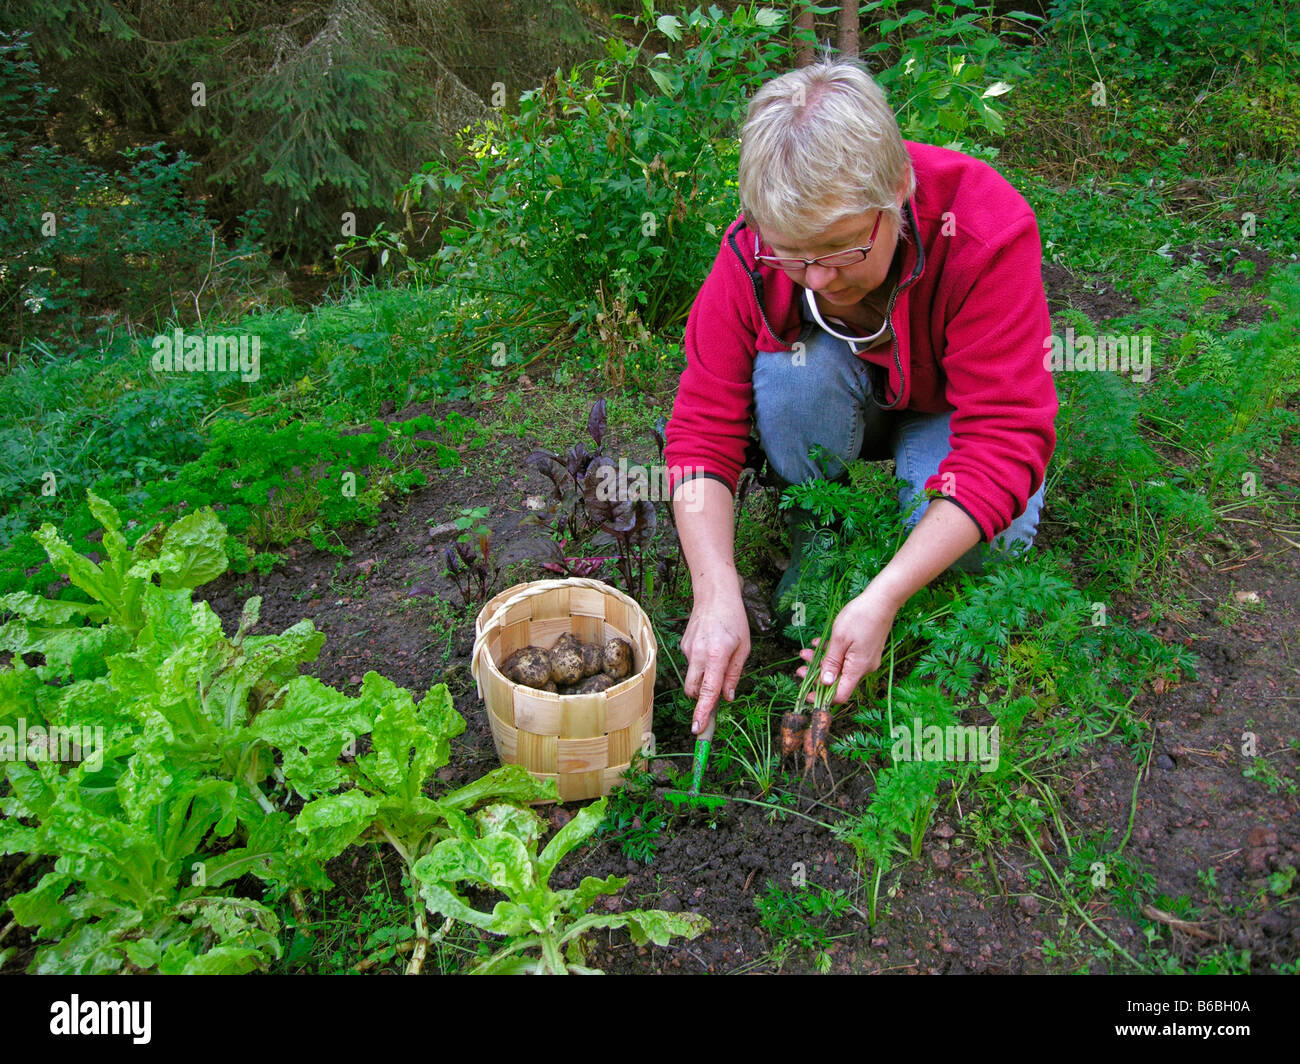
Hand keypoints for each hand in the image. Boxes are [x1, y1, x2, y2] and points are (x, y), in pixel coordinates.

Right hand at [681, 586, 749, 735]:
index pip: (707, 692)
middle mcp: (698, 655)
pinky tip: (711, 648)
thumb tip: (727, 699)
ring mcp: (687, 650)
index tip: (698, 729)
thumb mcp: (743, 648)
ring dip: (703, 681)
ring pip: (692, 678)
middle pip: (693, 690)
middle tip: (715, 699)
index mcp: (716, 656)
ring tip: (719, 661)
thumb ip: (734, 675)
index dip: (702, 712)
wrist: (714, 594)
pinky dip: (701, 665)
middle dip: (701, 700)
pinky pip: (692, 664)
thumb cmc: (735, 619)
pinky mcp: (683, 646)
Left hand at [795, 585, 898, 703]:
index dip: (822, 697)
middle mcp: (864, 668)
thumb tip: (825, 684)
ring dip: (822, 661)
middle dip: (817, 674)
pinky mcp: (866, 650)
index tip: (807, 694)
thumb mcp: (839, 639)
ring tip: (805, 652)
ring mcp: (866, 659)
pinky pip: (846, 658)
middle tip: (800, 667)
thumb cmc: (860, 617)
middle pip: (838, 680)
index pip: (841, 695)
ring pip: (840, 667)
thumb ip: (831, 663)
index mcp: (858, 669)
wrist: (882, 600)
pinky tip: (819, 643)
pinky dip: (833, 653)